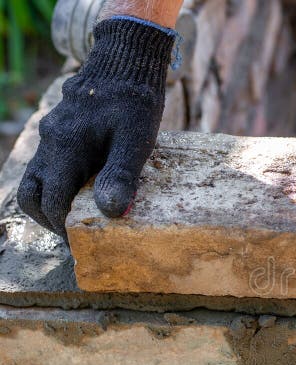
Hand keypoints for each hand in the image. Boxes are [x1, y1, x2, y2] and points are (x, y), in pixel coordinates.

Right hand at [17, 18, 175, 239]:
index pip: (51, 201)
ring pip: (35, 180)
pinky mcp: (59, 133)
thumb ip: (121, 175)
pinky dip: (57, 185)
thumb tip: (111, 212)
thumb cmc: (134, 102)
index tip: (83, 241)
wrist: (125, 62)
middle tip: (77, 233)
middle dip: (49, 220)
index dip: (64, 226)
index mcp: (65, 148)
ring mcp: (51, 137)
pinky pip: (47, 166)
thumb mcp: (135, 140)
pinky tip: (86, 190)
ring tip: (79, 216)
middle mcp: (50, 144)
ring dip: (49, 203)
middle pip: (31, 195)